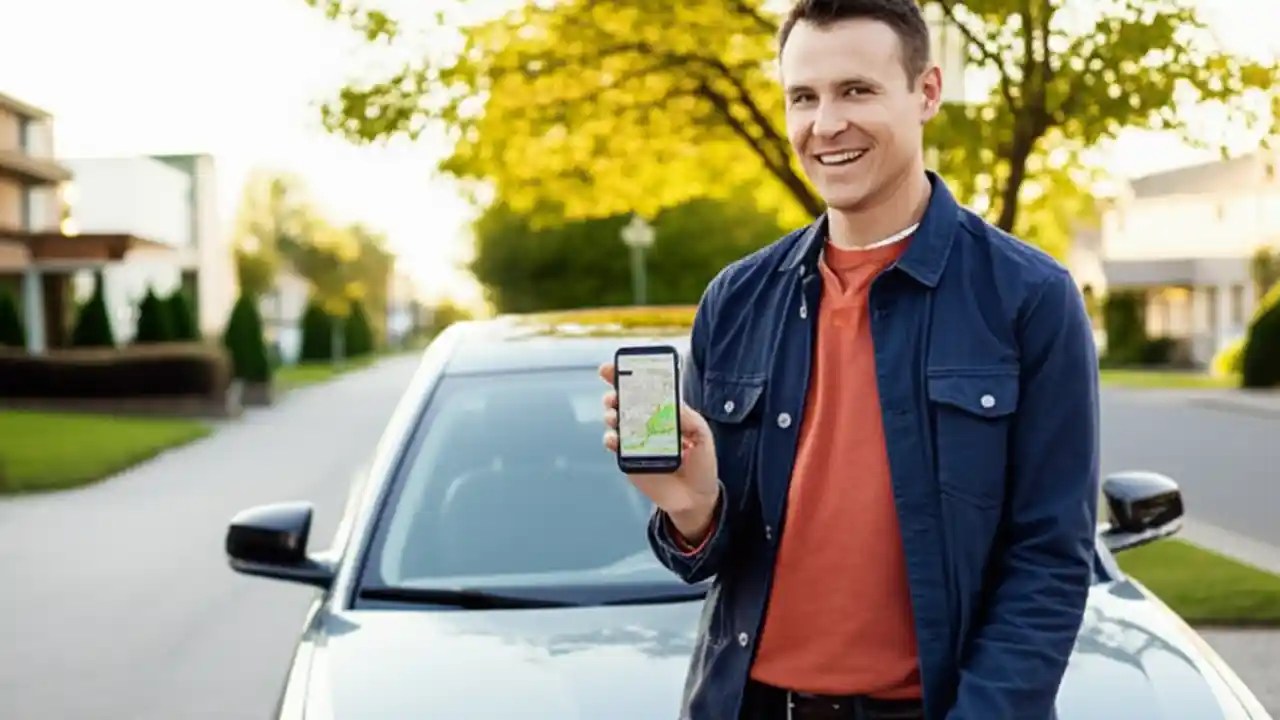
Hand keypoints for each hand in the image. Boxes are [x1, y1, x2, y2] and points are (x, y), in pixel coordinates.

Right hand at [599, 362, 720, 543]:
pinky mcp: (628, 459)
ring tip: (615, 414)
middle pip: (624, 401)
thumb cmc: (701, 464)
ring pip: (615, 420)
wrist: (696, 499)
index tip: (612, 367)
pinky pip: (614, 445)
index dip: (626, 375)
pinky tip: (616, 438)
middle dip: (613, 392)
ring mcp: (636, 440)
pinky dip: (611, 438)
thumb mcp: (701, 435)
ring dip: (611, 413)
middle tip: (614, 394)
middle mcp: (647, 423)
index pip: (644, 388)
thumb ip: (687, 417)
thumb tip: (669, 402)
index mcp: (664, 412)